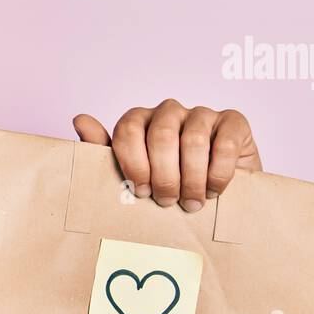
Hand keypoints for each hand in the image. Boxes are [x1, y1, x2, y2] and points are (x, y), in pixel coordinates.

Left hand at [72, 99, 262, 210]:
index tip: (142, 192)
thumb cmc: (168, 187)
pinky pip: (224, 143)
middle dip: (163, 176)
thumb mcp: (133, 176)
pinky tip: (214, 191)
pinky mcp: (233, 122)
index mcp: (140, 121)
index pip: (128, 130)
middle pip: (160, 135)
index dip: (134, 164)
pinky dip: (218, 174)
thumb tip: (79, 119)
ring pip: (192, 140)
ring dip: (191, 179)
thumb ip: (104, 151)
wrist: (216, 200)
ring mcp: (202, 113)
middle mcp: (169, 111)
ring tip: (192, 203)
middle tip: (167, 202)